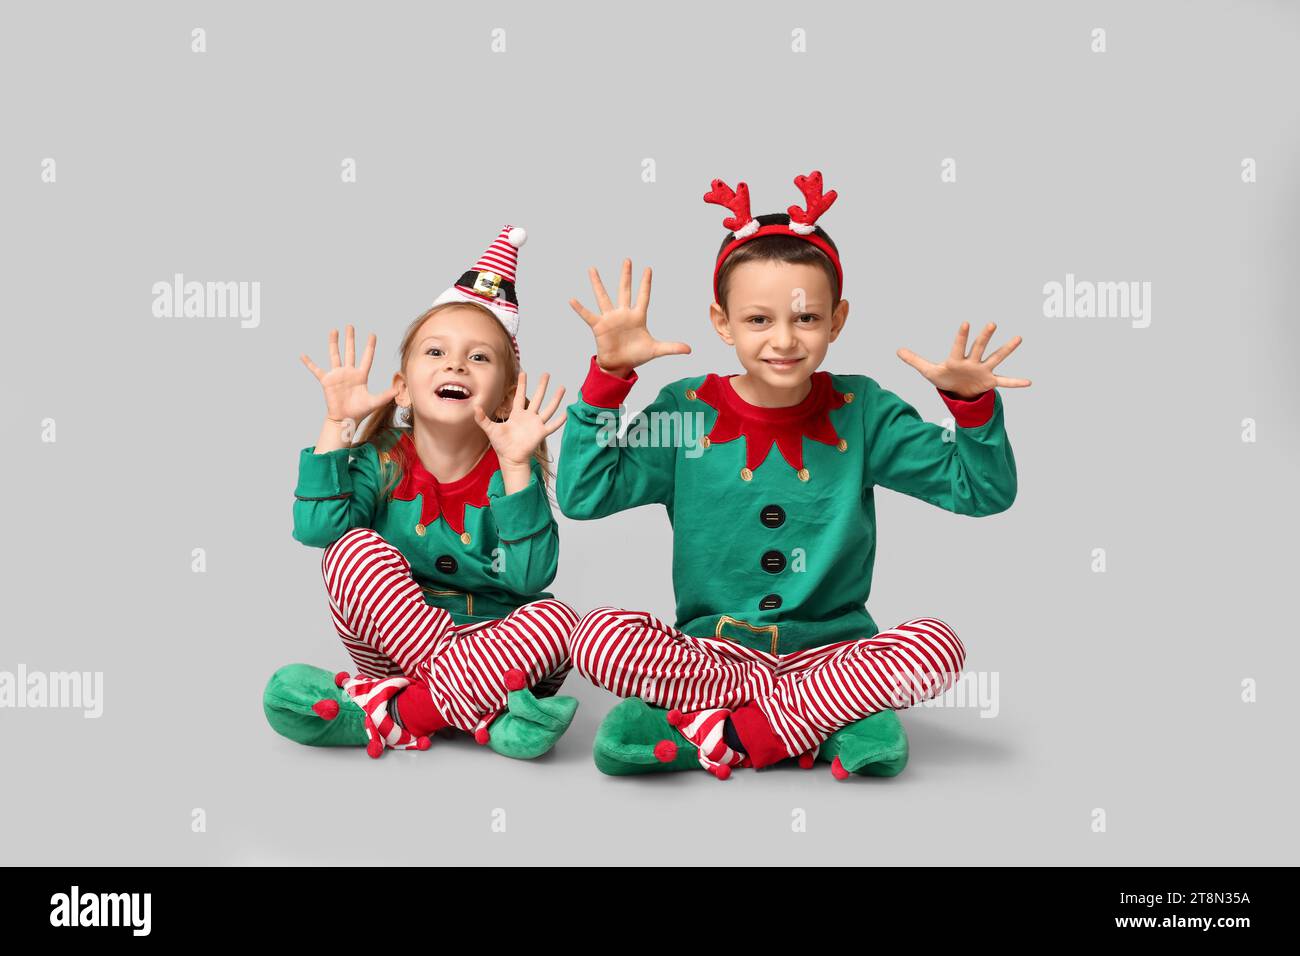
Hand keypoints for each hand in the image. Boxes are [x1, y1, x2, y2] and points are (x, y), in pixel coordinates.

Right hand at [301, 326, 399, 424]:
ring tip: (334, 330)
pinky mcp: (327, 381)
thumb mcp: (376, 402)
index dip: (370, 346)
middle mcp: (349, 372)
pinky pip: (316, 370)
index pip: (367, 357)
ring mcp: (337, 375)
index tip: (372, 334)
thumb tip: (401, 386)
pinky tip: (302, 355)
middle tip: (350, 326)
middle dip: (350, 339)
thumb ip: (387, 393)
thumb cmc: (360, 411)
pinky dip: (309, 363)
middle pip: (350, 352)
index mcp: (361, 376)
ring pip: (335, 355)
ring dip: (333, 343)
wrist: (345, 420)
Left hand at [473, 371, 566, 469]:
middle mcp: (528, 417)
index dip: (522, 384)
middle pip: (537, 398)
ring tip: (562, 388)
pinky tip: (566, 413)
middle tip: (546, 374)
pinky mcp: (541, 433)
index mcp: (517, 414)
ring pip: (548, 408)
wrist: (510, 458)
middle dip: (542, 386)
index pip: (519, 395)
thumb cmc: (501, 445)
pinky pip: (552, 426)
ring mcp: (536, 424)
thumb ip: (482, 418)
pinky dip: (559, 421)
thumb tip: (474, 407)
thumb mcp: (490, 429)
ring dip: (555, 399)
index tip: (524, 372)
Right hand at [568, 258, 690, 375]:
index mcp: (638, 317)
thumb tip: (690, 350)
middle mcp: (623, 314)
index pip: (643, 296)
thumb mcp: (655, 350)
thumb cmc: (636, 356)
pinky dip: (580, 308)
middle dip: (626, 275)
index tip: (648, 269)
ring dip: (597, 283)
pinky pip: (588, 315)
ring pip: (603, 297)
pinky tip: (572, 299)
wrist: (620, 366)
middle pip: (624, 290)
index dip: (646, 284)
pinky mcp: (599, 327)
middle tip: (627, 260)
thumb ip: (672, 347)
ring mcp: (610, 319)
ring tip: (592, 269)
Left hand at [896, 322, 1030, 398]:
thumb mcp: (928, 371)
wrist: (957, 391)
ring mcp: (982, 370)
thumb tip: (897, 350)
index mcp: (956, 359)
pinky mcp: (989, 382)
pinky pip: (1005, 382)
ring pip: (995, 358)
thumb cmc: (944, 378)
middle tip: (992, 323)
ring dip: (1006, 349)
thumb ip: (914, 360)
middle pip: (978, 347)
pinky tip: (1029, 382)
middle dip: (984, 337)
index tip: (966, 323)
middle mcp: (972, 362)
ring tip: (1019, 338)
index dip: (961, 336)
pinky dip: (1016, 383)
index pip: (958, 346)